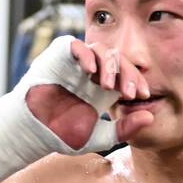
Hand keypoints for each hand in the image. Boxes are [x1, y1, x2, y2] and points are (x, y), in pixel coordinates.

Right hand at [24, 39, 155, 148]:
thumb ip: (124, 129)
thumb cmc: (60, 135)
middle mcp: (92, 73)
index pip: (126, 76)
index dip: (136, 82)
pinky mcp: (59, 56)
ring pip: (101, 50)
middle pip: (118, 61)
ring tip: (108, 85)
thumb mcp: (99, 136)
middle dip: (128, 74)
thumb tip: (151, 118)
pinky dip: (86, 54)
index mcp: (102, 88)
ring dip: (109, 65)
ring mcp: (76, 63)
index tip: (143, 96)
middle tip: (131, 92)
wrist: (31, 131)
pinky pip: (77, 45)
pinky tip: (90, 70)